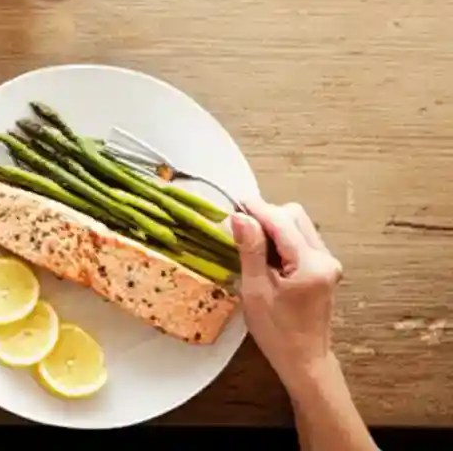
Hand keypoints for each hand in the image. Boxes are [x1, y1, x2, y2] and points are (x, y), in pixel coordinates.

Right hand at [233, 200, 343, 390]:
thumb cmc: (277, 332)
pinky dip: (282, 239)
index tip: (234, 202)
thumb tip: (240, 217)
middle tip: (239, 227)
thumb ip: (251, 250)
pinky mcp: (324, 268)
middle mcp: (325, 259)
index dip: (257, 209)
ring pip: (299, 225)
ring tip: (250, 242)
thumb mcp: (256, 291)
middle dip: (266, 215)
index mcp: (310, 265)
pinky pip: (301, 240)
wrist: (304, 360)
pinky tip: (265, 255)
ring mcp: (328, 263)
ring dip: (274, 227)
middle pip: (295, 216)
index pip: (282, 222)